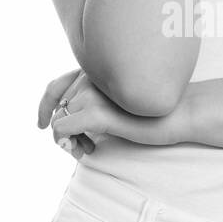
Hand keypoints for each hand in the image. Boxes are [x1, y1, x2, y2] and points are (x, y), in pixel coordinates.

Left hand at [37, 69, 188, 156]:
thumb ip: (94, 102)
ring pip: (59, 121)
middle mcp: (90, 77)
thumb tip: (67, 123)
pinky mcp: (97, 113)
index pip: (55, 87)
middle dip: (66, 132)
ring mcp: (93, 94)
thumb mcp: (119, 102)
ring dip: (70, 141)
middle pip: (57, 110)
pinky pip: (62, 130)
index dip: (44, 107)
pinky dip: (69, 144)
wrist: (180, 114)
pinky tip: (90, 150)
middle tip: (85, 148)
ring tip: (89, 149)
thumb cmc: (154, 111)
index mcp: (95, 71)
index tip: (42, 124)